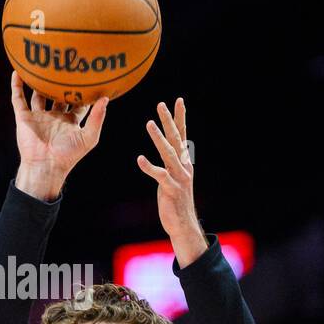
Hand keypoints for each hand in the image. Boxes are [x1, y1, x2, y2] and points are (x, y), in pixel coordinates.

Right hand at [11, 70, 108, 186]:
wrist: (46, 166)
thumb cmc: (69, 155)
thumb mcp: (89, 137)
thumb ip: (97, 118)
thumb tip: (105, 99)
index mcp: (70, 121)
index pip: (77, 102)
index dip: (82, 91)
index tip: (88, 76)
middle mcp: (54, 117)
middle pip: (57, 96)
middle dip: (61, 83)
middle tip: (66, 64)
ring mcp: (38, 117)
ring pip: (38, 95)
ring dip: (38, 82)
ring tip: (42, 64)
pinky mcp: (24, 118)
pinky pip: (18, 99)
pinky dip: (16, 86)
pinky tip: (17, 72)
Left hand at [137, 98, 203, 248]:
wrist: (182, 223)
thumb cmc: (175, 200)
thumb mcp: (175, 177)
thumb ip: (172, 161)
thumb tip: (171, 147)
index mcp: (184, 161)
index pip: (182, 134)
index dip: (180, 117)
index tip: (178, 100)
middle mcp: (183, 166)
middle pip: (176, 138)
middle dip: (169, 120)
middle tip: (160, 104)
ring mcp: (179, 177)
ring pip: (168, 153)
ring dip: (158, 137)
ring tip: (149, 124)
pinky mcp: (171, 189)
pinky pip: (160, 175)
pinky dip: (150, 167)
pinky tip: (140, 159)